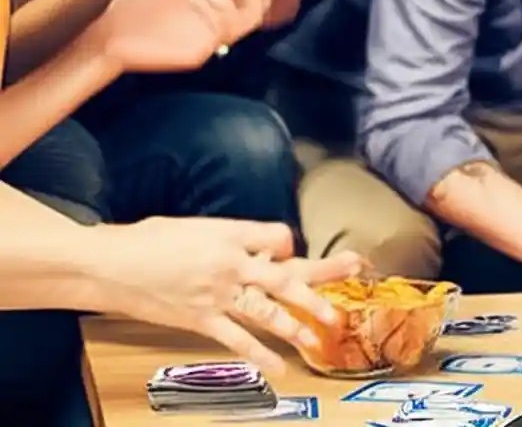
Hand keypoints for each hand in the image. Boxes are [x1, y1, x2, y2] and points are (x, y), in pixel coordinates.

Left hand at [85, 0, 273, 72]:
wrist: (108, 32)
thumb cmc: (136, 6)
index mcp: (214, 11)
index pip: (252, 1)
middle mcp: (216, 29)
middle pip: (257, 13)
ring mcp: (208, 44)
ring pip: (242, 22)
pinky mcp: (197, 55)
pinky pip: (220, 33)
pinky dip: (212, 10)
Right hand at [87, 218, 363, 374]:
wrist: (109, 264)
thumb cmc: (149, 240)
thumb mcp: (195, 226)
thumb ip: (229, 235)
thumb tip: (252, 244)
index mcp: (228, 234)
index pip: (277, 236)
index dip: (287, 245)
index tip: (287, 251)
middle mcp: (229, 264)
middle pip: (284, 277)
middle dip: (315, 292)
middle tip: (336, 308)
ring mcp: (217, 294)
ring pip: (266, 312)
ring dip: (296, 327)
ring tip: (318, 339)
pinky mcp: (201, 319)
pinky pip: (238, 341)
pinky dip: (260, 356)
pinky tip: (279, 369)